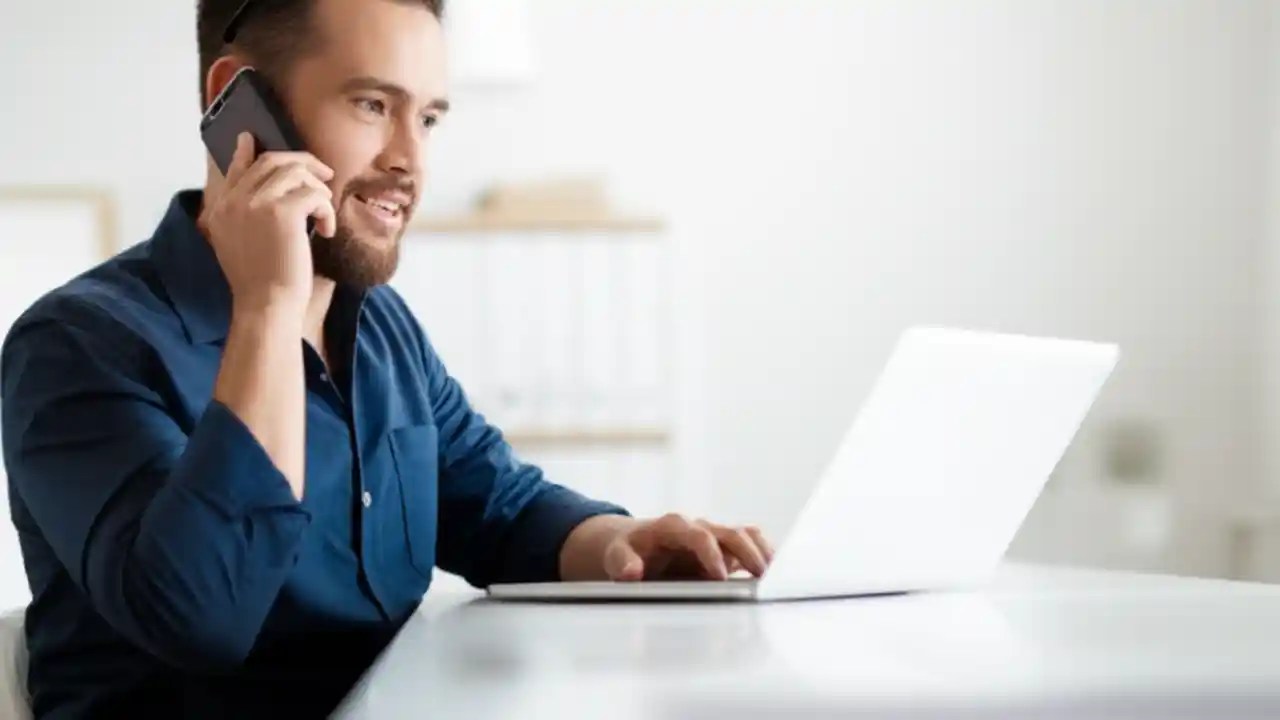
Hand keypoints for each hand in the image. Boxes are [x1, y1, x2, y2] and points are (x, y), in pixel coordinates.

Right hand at [198, 132, 337, 312]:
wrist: (267, 306)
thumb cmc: (263, 283)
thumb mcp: (242, 244)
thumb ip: (246, 215)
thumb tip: (264, 192)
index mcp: (221, 210)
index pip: (236, 168)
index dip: (246, 151)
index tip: (250, 138)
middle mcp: (234, 201)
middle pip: (271, 161)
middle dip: (303, 163)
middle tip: (325, 175)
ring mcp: (255, 203)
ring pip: (296, 171)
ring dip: (318, 189)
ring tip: (324, 215)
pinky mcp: (282, 212)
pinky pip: (314, 193)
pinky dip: (326, 210)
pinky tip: (327, 230)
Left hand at [602, 513, 774, 581]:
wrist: (633, 544)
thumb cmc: (626, 550)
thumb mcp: (616, 556)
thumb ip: (623, 563)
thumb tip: (632, 573)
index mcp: (673, 526)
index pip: (698, 535)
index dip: (710, 554)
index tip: (719, 576)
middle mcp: (698, 526)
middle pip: (729, 531)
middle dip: (746, 551)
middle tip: (760, 575)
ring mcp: (714, 535)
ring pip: (745, 534)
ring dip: (761, 551)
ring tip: (775, 574)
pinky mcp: (724, 547)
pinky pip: (750, 542)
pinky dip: (764, 553)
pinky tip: (777, 572)